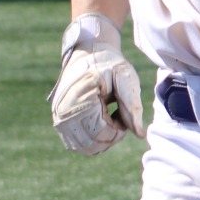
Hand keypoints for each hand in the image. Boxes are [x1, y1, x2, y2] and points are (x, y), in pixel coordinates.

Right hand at [48, 13, 142, 154]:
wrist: (88, 51)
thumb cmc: (109, 63)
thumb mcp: (125, 77)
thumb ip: (133, 106)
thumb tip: (140, 134)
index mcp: (78, 101)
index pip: (103, 134)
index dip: (120, 129)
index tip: (124, 112)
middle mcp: (63, 113)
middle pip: (94, 144)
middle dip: (112, 135)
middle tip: (118, 115)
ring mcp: (59, 119)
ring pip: (86, 148)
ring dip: (103, 138)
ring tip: (109, 116)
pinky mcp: (59, 122)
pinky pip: (78, 144)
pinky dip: (94, 138)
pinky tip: (101, 119)